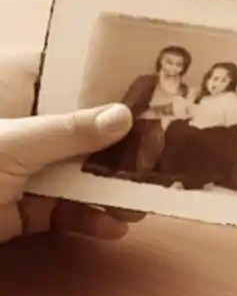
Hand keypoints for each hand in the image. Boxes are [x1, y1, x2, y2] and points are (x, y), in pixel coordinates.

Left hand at [0, 50, 142, 242]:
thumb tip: (122, 116)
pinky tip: (111, 226)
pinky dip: (89, 218)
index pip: (65, 69)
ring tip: (144, 200)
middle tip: (162, 155)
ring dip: (113, 187)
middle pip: (83, 126)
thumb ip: (68, 131)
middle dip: (123, 144)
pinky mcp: (20, 207)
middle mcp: (17, 123)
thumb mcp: (9, 144)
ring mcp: (20, 167)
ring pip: (80, 171)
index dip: (108, 79)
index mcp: (7, 88)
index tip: (154, 90)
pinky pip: (66, 209)